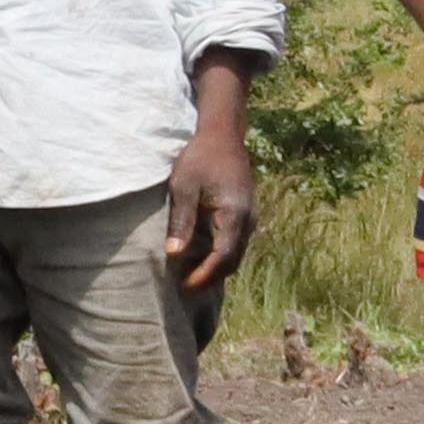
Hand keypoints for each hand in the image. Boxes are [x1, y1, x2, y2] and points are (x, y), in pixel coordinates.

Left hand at [160, 107, 255, 299]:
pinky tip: (200, 258)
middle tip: (183, 287)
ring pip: (236, 254)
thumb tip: (174, 254)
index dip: (205, 275)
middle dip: (210, 277)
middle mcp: (247, 220)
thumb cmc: (200, 158)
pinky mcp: (244, 216)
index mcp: (234, 214)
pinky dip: (220, 256)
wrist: (223, 136)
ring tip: (189, 276)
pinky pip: (235, 244)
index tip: (185, 286)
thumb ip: (181, 220)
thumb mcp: (184, 186)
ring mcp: (249, 218)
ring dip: (215, 268)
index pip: (223, 256)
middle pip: (232, 261)